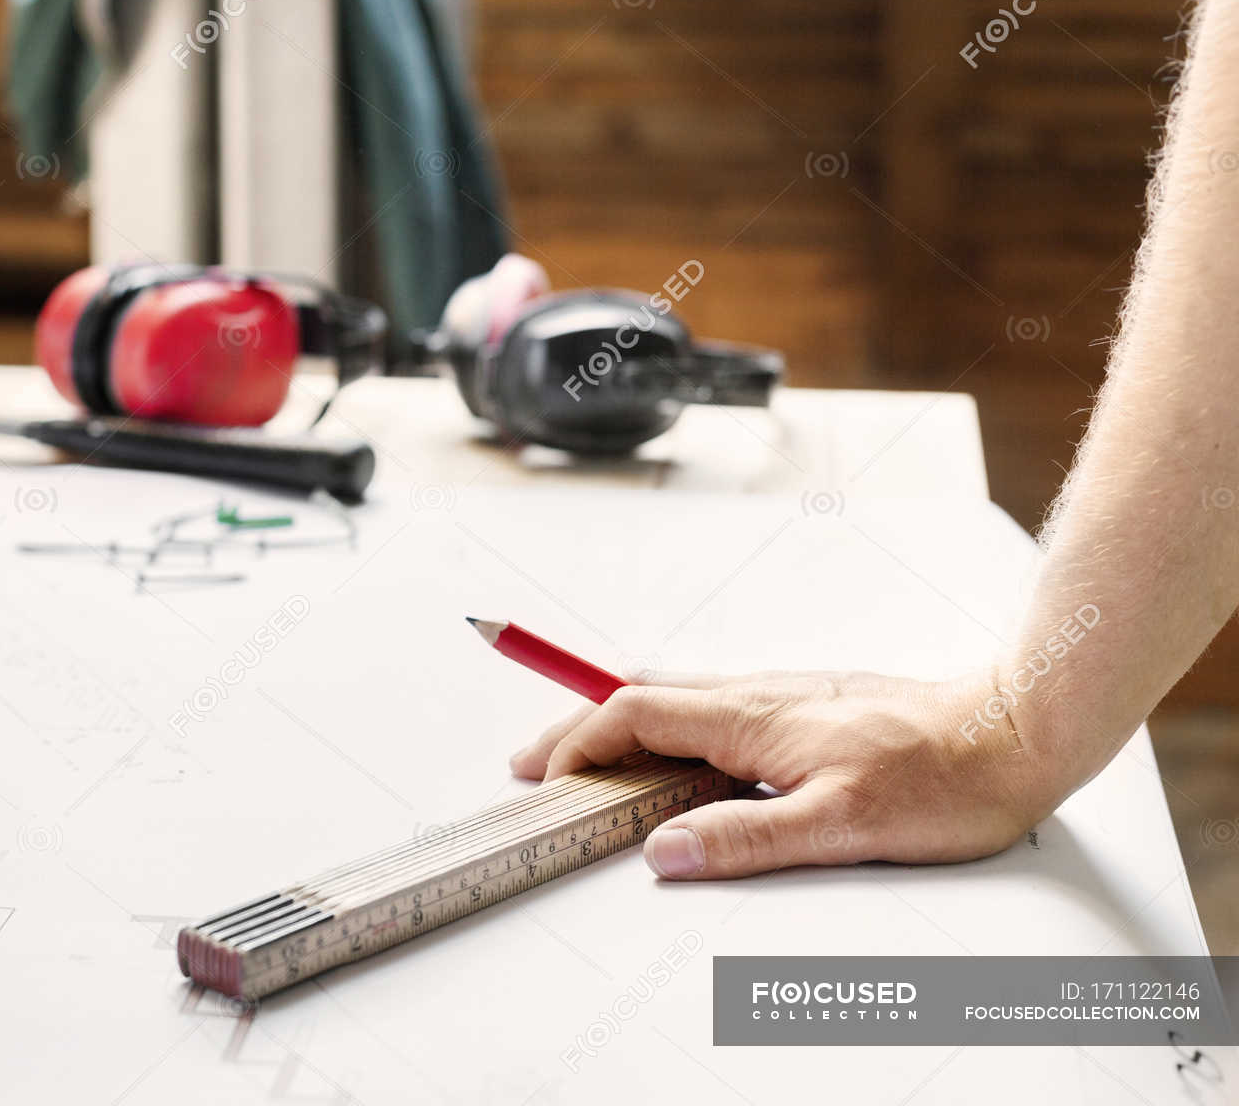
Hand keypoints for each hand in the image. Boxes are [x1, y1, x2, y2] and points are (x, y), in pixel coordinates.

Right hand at [508, 668, 1055, 879]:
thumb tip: (665, 853)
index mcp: (749, 717)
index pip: (633, 713)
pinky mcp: (807, 708)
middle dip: (578, 725)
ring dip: (620, 725)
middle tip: (537, 761)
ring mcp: (781, 698)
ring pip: (677, 701)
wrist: (1012, 731)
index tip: (544, 772)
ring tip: (590, 761)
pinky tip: (680, 760)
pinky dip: (668, 729)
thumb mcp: (841, 826)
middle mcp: (756, 696)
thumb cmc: (942, 776)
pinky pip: (712, 709)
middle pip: (639, 697)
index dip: (578, 740)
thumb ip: (747, 838)